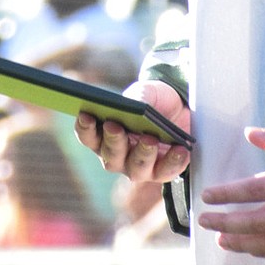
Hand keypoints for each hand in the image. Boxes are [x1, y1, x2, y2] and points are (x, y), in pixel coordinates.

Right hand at [74, 80, 191, 184]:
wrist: (180, 109)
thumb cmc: (154, 102)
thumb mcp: (147, 92)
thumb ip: (138, 97)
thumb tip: (134, 105)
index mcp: (104, 135)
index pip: (88, 137)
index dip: (84, 128)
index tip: (86, 114)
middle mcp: (117, 156)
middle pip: (110, 156)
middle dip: (113, 142)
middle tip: (114, 126)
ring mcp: (139, 167)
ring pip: (136, 169)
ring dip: (142, 154)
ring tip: (150, 139)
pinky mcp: (162, 172)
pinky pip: (166, 172)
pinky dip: (172, 161)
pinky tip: (180, 149)